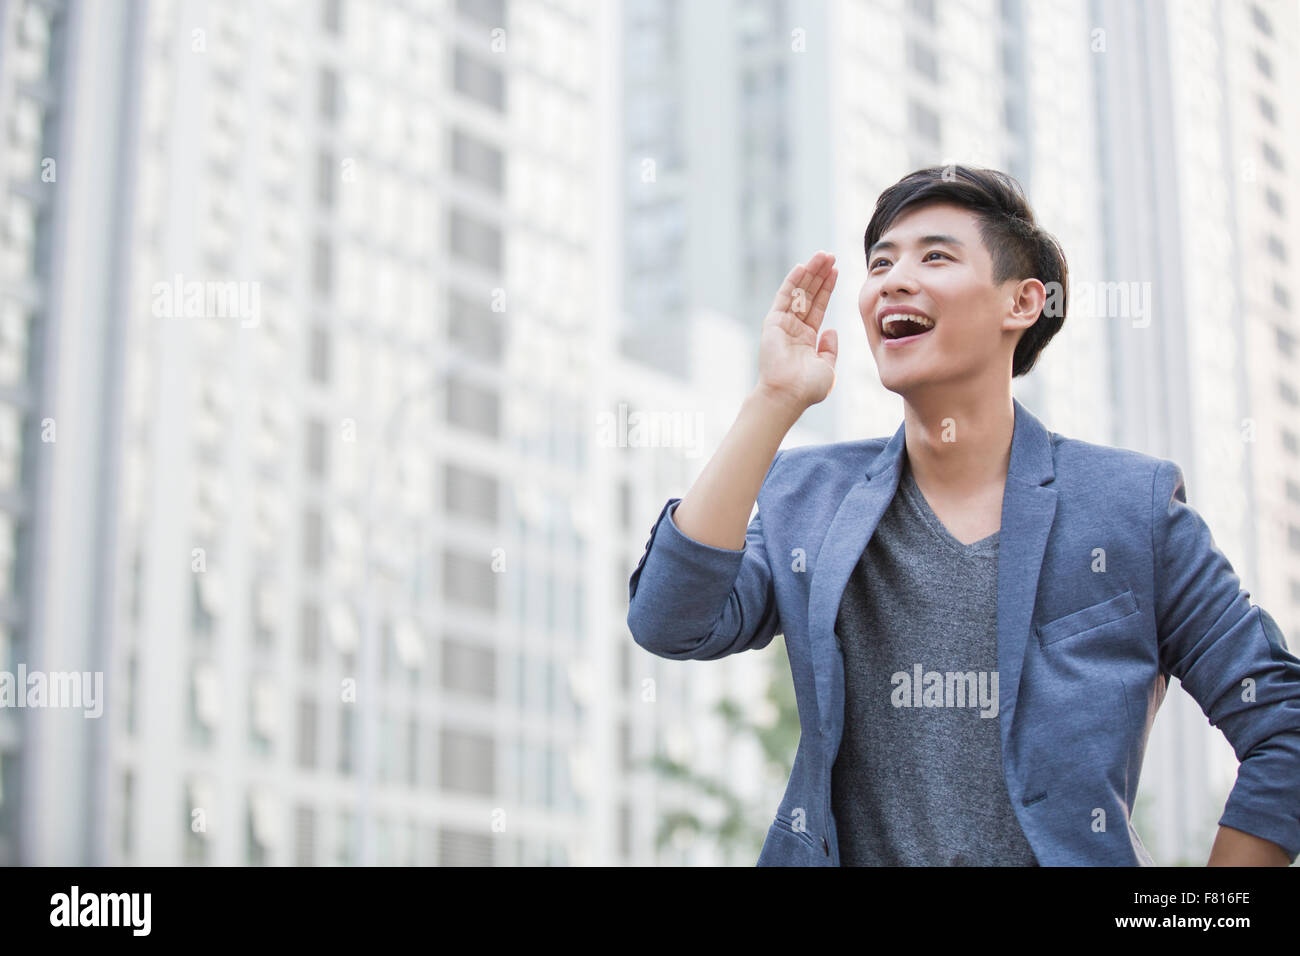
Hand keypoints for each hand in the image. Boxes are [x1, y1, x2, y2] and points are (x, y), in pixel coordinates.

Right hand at [755, 251, 838, 412]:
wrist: (789, 395)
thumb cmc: (807, 388)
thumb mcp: (828, 368)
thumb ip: (830, 349)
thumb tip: (832, 330)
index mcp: (806, 339)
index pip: (818, 307)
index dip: (827, 288)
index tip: (836, 270)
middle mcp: (793, 328)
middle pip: (809, 294)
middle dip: (819, 274)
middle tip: (830, 255)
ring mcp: (782, 324)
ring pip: (798, 292)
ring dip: (810, 273)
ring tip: (822, 255)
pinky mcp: (773, 322)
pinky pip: (784, 297)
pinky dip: (792, 281)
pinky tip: (803, 267)